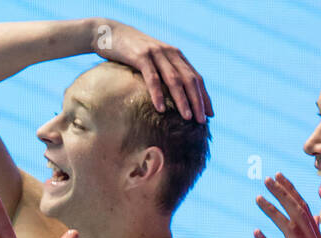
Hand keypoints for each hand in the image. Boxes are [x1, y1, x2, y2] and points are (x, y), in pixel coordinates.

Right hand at [94, 21, 211, 121]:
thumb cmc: (130, 51)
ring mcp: (156, 53)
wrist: (110, 32)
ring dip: (182, 100)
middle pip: (190, 80)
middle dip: (198, 101)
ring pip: (175, 80)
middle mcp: (170, 53)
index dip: (204, 96)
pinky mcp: (141, 56)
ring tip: (187, 118)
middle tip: (202, 121)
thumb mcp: (152, 60)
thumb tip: (171, 96)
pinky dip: (157, 94)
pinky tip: (161, 109)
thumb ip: (163, 72)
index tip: (210, 115)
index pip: (196, 77)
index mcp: (176, 55)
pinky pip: (152, 78)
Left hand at [253, 174, 320, 237]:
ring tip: (258, 198)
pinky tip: (255, 233)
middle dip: (283, 194)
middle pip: (299, 214)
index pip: (305, 211)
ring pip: (291, 230)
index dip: (291, 192)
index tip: (278, 177)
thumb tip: (313, 217)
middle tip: (267, 179)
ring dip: (274, 212)